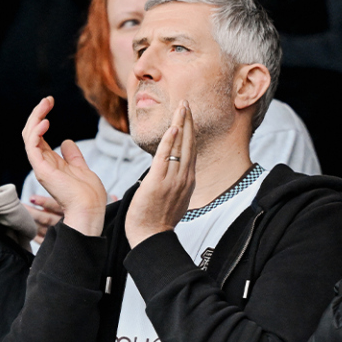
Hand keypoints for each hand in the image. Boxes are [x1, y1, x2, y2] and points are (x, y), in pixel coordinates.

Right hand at [22, 97, 108, 235]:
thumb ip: (73, 156)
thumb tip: (66, 142)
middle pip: (31, 133)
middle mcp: (43, 163)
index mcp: (50, 163)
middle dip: (37, 114)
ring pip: (28, 137)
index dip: (41, 118)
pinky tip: (45, 122)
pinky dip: (36, 132)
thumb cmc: (89, 194)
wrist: (90, 209)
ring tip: (45, 105)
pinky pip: (32, 147)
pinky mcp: (42, 170)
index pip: (38, 136)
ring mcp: (41, 166)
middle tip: (47, 99)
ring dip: (35, 118)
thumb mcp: (81, 168)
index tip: (50, 103)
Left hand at [125, 102, 196, 246]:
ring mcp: (172, 180)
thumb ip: (174, 185)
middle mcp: (184, 178)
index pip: (190, 151)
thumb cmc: (158, 222)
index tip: (188, 117)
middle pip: (189, 144)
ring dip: (180, 124)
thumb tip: (170, 176)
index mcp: (187, 182)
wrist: (151, 237)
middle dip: (188, 122)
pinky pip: (165, 157)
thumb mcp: (173, 200)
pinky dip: (170, 141)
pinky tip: (173, 127)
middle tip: (186, 103)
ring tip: (181, 107)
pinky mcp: (158, 182)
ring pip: (180, 146)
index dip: (190, 132)